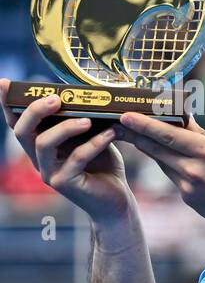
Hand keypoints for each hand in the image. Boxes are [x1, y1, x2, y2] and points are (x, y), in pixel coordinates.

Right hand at [1, 81, 131, 223]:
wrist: (116, 199)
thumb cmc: (103, 166)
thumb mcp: (90, 138)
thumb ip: (81, 119)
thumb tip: (84, 93)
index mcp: (40, 144)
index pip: (18, 122)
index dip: (8, 104)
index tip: (5, 83)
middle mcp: (38, 159)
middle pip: (22, 132)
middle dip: (35, 111)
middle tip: (56, 99)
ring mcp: (49, 173)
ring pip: (44, 144)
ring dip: (65, 127)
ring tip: (88, 120)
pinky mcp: (65, 184)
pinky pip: (76, 158)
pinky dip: (94, 143)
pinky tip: (111, 134)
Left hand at [111, 112, 204, 240]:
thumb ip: (201, 136)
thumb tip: (181, 120)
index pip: (167, 135)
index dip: (143, 125)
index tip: (125, 115)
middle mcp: (193, 170)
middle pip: (155, 149)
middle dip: (135, 135)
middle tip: (118, 124)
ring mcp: (189, 188)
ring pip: (163, 164)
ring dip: (154, 151)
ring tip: (139, 137)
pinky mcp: (189, 200)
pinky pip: (175, 179)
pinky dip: (174, 168)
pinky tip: (181, 165)